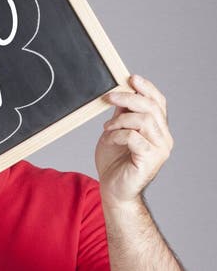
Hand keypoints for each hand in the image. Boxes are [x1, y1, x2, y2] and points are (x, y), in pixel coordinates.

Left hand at [95, 73, 173, 207]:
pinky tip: (108, 140)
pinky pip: (133, 136)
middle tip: (110, 97)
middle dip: (129, 98)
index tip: (131, 78)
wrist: (113, 192)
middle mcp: (164, 138)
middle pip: (151, 107)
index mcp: (158, 130)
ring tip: (106, 128)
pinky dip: (117, 134)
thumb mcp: (115, 133)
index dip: (146, 88)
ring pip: (143, 120)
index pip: (158, 102)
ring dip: (120, 120)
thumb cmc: (114, 165)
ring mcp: (160, 149)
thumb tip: (122, 93)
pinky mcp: (150, 159)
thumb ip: (122, 115)